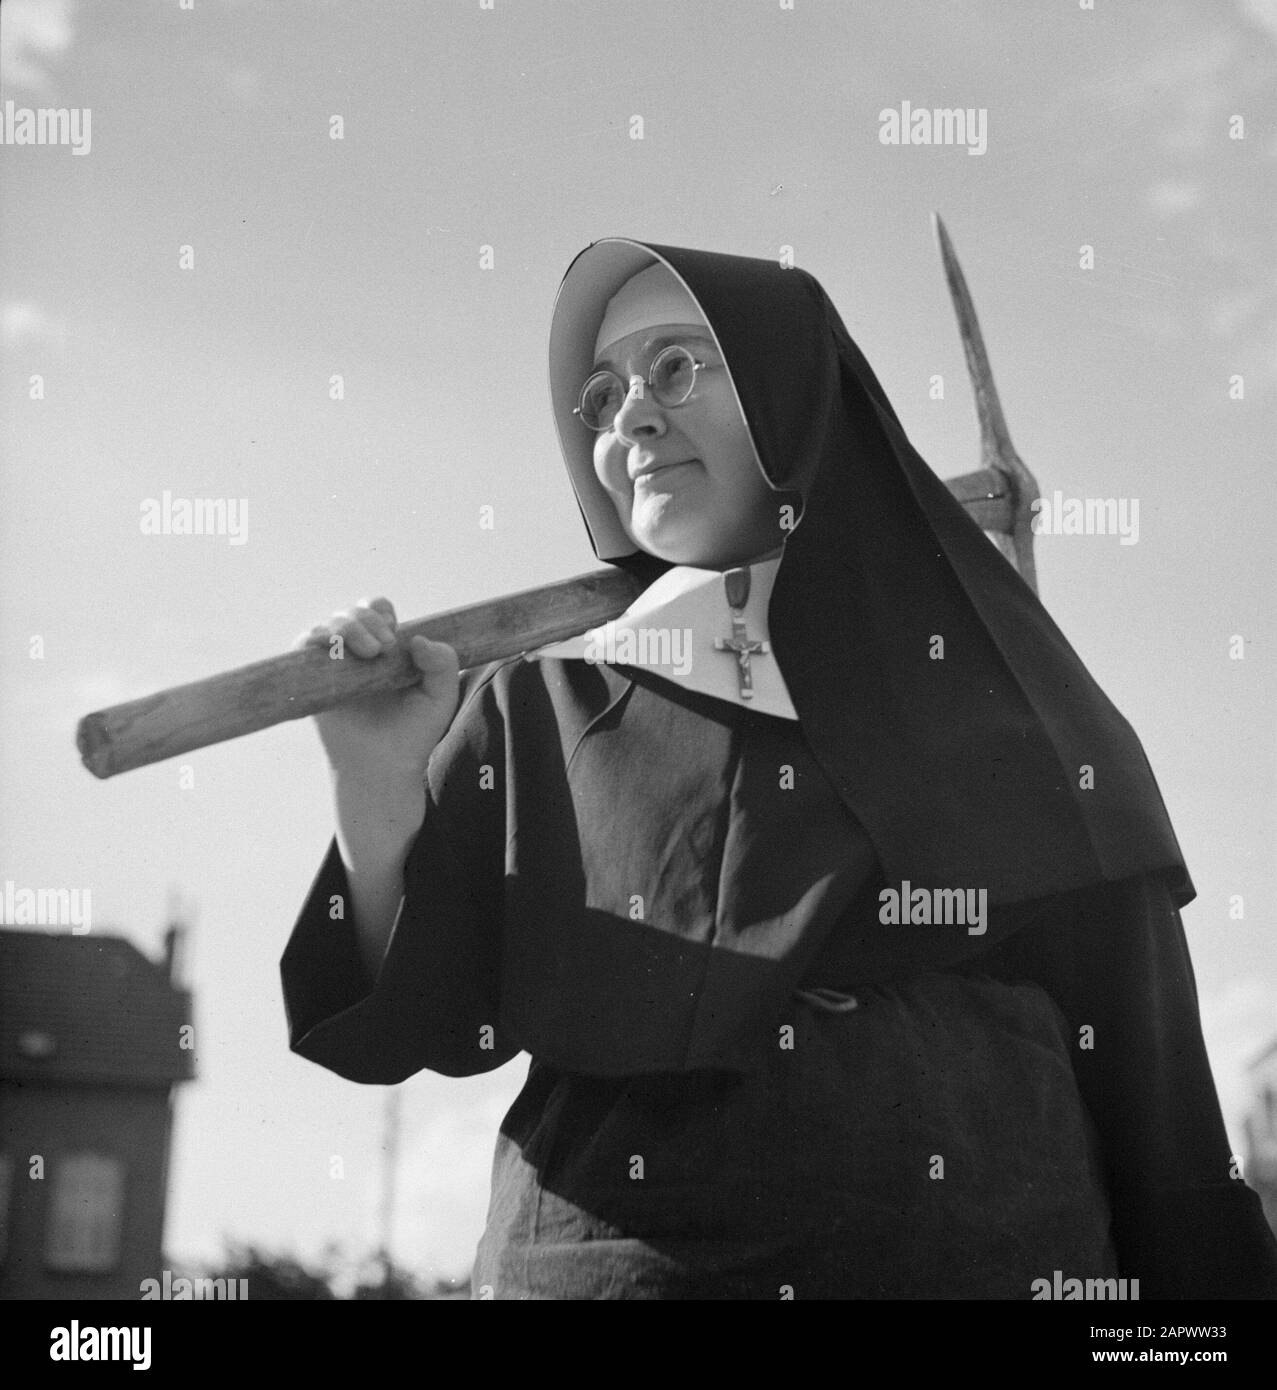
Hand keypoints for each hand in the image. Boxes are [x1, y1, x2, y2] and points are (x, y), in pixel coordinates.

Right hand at [292, 597, 459, 786]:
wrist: (382, 767)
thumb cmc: (413, 734)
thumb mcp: (440, 697)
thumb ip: (443, 664)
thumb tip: (418, 638)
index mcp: (387, 649)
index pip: (378, 612)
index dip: (382, 614)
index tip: (393, 637)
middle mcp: (357, 652)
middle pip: (353, 613)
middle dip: (367, 621)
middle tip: (382, 649)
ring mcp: (334, 664)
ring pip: (330, 624)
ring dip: (347, 627)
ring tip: (369, 653)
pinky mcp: (312, 679)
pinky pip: (304, 646)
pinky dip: (315, 638)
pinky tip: (330, 646)